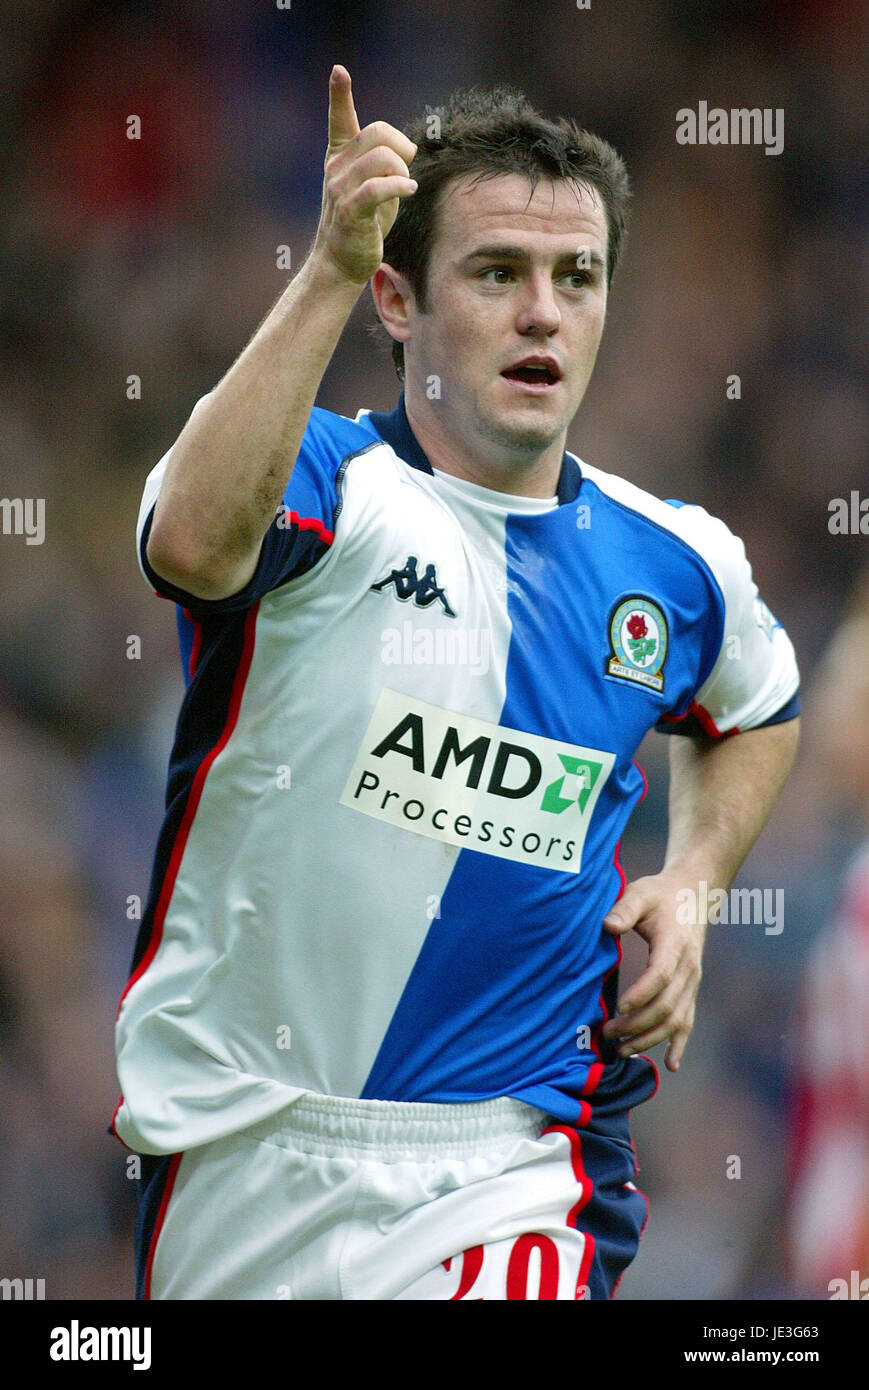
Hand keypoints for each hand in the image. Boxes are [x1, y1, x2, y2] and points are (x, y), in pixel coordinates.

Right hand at [313, 65, 417, 285]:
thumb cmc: (362, 221)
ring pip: (381, 158)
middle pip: (377, 132)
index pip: (340, 119)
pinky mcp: (350, 211)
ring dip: (402, 170)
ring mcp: (340, 189)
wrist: (341, 262)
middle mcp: (336, 167)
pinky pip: (378, 187)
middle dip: (401, 146)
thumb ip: (384, 160)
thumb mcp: (372, 184)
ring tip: (403, 186)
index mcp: (340, 156)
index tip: (338, 70)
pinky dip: (399, 186)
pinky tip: (408, 190)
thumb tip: (407, 145)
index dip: (339, 95)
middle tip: (406, 167)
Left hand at [600, 869, 706, 1072]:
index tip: (618, 1008)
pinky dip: (679, 1044)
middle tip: (608, 1034)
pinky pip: (687, 1020)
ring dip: (650, 1039)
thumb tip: (607, 926)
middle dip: (638, 1024)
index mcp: (676, 944)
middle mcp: (689, 968)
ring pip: (676, 1019)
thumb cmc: (660, 895)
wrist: (693, 895)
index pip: (661, 976)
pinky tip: (670, 1065)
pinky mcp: (690, 989)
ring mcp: (692, 981)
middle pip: (667, 1005)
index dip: (641, 995)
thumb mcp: (640, 893)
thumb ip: (624, 908)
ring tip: (622, 1051)